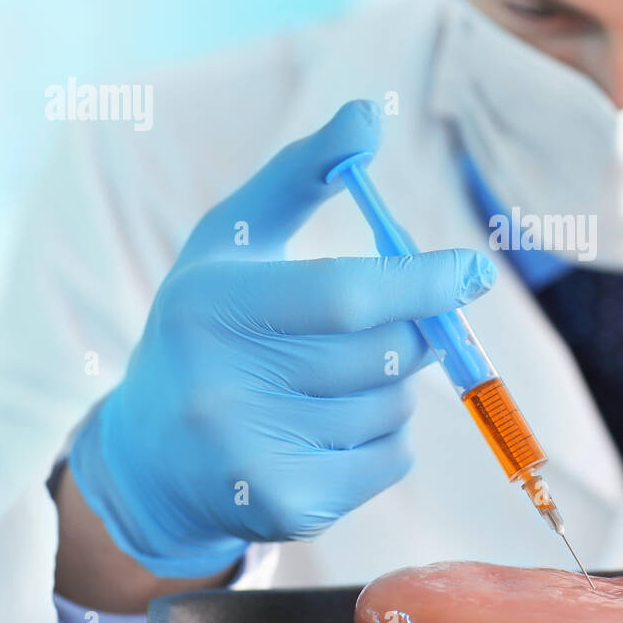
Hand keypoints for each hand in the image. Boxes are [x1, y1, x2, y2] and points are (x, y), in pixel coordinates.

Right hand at [68, 100, 497, 577]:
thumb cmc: (209, 325)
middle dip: (414, 330)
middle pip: (386, 353)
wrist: (150, 455)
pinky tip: (330, 425)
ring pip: (395, 405)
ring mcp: (252, 455)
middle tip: (395, 320)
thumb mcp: (235, 241)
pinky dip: (386, 436)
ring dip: (393, 384)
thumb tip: (370, 114)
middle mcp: (222, 387)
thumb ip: (301, 173)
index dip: (422, 281)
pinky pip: (393, 458)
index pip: (346, 296)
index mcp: (212, 307)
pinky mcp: (285, 508)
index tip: (472, 271)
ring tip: (330, 378)